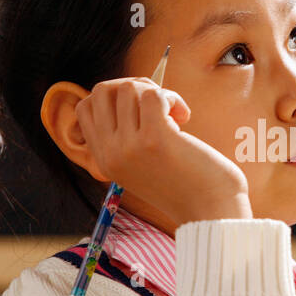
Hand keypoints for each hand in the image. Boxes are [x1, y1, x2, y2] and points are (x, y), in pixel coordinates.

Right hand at [74, 77, 250, 225]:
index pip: (86, 107)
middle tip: (157, 103)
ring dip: (156, 91)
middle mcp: (111, 154)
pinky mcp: (155, 138)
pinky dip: (172, 97)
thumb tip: (127, 89)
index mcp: (104, 160)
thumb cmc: (184, 183)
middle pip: (102, 91)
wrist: (210, 210)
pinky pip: (154, 94)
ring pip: (128, 88)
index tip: (140, 106)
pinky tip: (184, 117)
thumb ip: (126, 137)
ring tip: (174, 114)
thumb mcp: (141, 165)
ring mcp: (129, 146)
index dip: (113, 96)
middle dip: (133, 85)